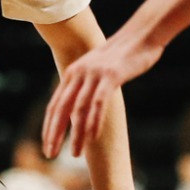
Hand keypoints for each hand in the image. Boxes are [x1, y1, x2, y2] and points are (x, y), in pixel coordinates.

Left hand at [42, 31, 160, 158]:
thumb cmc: (121, 57)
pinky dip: (94, 122)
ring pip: (79, 109)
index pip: (54, 105)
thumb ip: (85, 85)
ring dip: (76, 134)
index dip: (49, 128)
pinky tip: (93, 138)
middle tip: (50, 154)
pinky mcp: (110, 76)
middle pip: (61, 109)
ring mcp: (94, 74)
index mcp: (72, 74)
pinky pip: (98, 103)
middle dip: (54, 134)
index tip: (47, 147)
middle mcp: (78, 74)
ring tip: (75, 153)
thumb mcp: (97, 70)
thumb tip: (79, 107)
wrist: (141, 35)